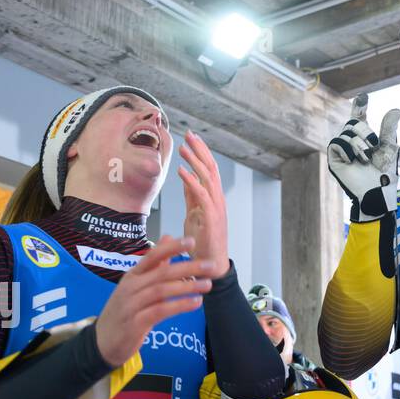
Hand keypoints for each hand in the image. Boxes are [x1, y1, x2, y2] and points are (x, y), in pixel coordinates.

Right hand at [95, 236, 213, 365]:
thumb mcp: (136, 286)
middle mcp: (130, 287)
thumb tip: (168, 238)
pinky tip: (196, 303)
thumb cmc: (124, 310)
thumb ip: (154, 264)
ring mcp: (131, 305)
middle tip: (211, 266)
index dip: (171, 247)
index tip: (192, 241)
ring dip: (187, 287)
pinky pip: (160, 311)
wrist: (102, 342)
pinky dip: (179, 305)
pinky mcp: (135, 323)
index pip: (152, 256)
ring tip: (208, 285)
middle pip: (162, 273)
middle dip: (188, 268)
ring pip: (162, 291)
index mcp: (132, 276)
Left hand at [178, 130, 228, 278]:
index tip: (191, 138)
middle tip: (190, 134)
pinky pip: (201, 194)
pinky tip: (182, 171)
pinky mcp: (211, 217)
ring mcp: (216, 207)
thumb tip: (185, 178)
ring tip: (184, 147)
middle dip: (200, 150)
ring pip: (207, 177)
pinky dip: (191, 181)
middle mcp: (217, 199)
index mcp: (213, 197)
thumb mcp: (194, 214)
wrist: (210, 265)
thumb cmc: (202, 242)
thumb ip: (192, 197)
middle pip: (211, 168)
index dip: (201, 152)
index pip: (209, 169)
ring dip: (195, 160)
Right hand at [328, 93, 399, 221]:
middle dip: (365, 131)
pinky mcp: (334, 159)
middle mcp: (351, 142)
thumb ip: (389, 129)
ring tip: (366, 159)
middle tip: (373, 145)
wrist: (377, 190)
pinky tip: (354, 159)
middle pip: (353, 122)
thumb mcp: (389, 147)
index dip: (359, 106)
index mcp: (364, 138)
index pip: (358, 117)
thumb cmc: (384, 172)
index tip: (363, 97)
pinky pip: (337, 143)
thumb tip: (397, 110)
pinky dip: (348, 149)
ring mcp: (342, 150)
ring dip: (359, 144)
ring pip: (346, 133)